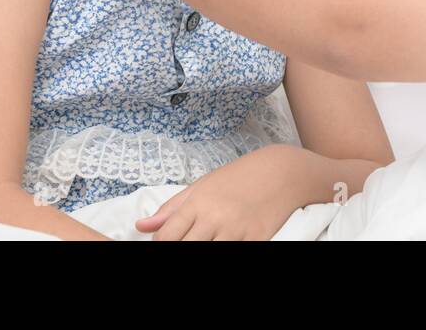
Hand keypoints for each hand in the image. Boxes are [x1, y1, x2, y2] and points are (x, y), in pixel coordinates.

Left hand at [135, 145, 309, 240]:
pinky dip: (227, 251)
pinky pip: (235, 253)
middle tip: (188, 242)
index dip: (160, 244)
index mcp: (198, 202)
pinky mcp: (256, 239)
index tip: (164, 244)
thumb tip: (142, 226)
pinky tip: (225, 242)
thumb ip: (172, 208)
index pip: (166, 236)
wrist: (283, 172)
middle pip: (184, 248)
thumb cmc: (240, 177)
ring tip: (208, 240)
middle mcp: (215, 217)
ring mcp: (236, 230)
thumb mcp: (203, 185)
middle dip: (180, 249)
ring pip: (209, 253)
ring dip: (204, 250)